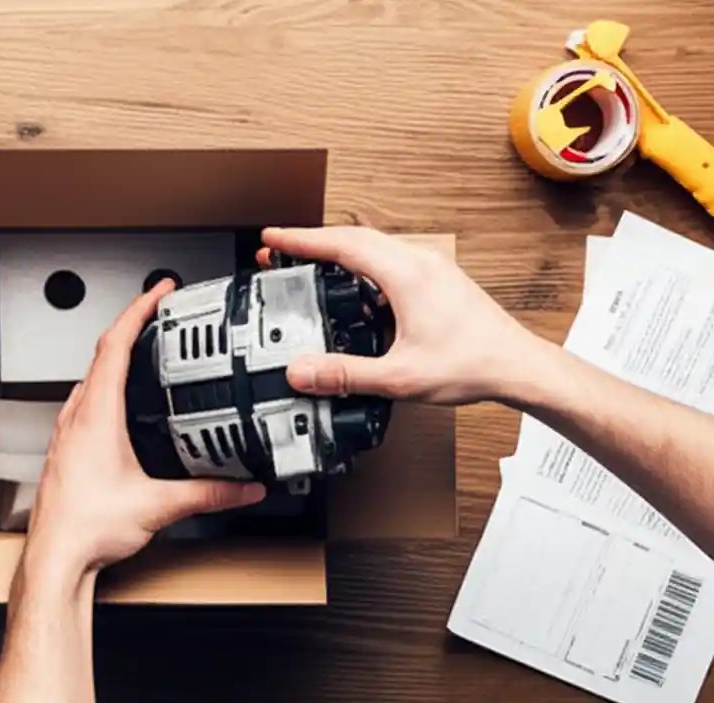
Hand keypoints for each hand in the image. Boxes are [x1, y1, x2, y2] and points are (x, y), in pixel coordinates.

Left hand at [24, 279, 266, 578]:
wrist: (54, 557)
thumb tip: (242, 487)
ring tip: (141, 350)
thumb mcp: (158, 505)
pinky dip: (103, 387)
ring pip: (89, 378)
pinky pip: (84, 402)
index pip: (116, 343)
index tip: (160, 292)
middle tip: (157, 313)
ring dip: (114, 357)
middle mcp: (76, 416)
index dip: (139, 310)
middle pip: (102, 353)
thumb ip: (208, 494)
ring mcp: (66, 432)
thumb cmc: (85, 528)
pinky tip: (117, 405)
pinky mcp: (65, 449)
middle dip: (132, 326)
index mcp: (96, 415)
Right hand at [259, 227, 545, 404]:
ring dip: (338, 251)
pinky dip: (361, 264)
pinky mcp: (437, 279)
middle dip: (312, 242)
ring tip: (308, 266)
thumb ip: (345, 375)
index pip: (342, 244)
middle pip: (354, 238)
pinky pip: (390, 259)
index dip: (301, 240)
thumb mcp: (399, 377)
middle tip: (279, 251)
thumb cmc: (473, 365)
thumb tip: (302, 372)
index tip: (272, 238)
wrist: (517, 367)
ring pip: (373, 246)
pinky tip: (353, 290)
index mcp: (407, 275)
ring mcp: (430, 268)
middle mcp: (420, 262)